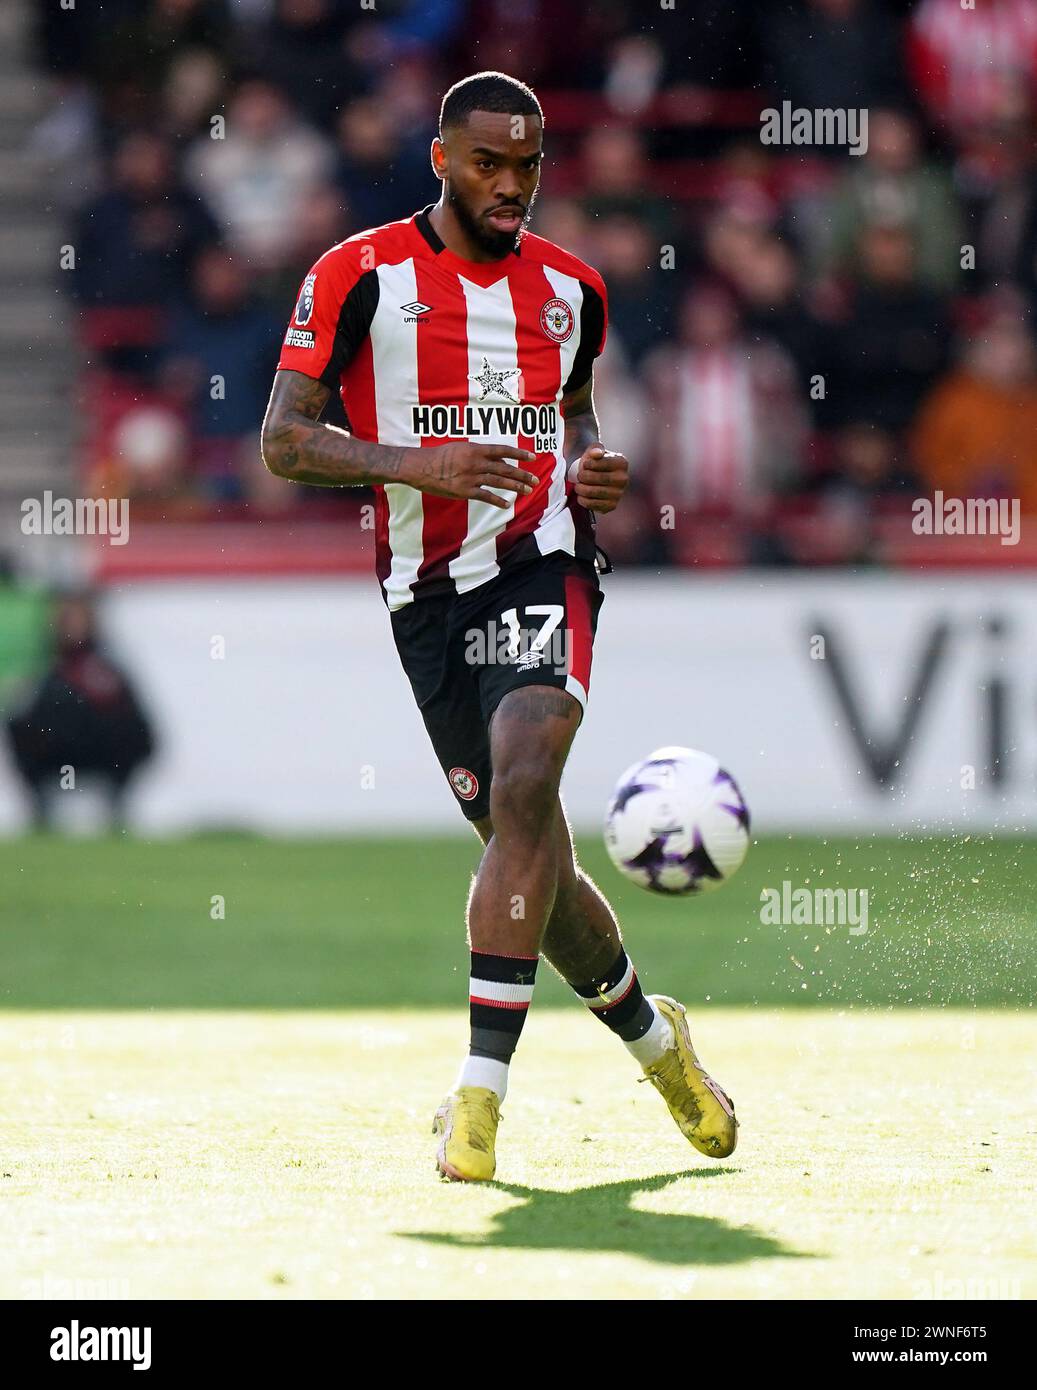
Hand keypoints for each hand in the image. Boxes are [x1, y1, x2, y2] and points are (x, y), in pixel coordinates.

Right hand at [409, 442, 538, 508]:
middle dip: (522, 474)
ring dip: (515, 487)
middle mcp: (476, 462)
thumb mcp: (460, 448)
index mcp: (475, 449)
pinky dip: (498, 501)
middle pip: (505, 468)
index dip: (519, 453)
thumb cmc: (440, 456)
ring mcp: (471, 477)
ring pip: (499, 482)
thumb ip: (479, 453)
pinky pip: (485, 497)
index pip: (503, 450)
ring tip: (528, 491)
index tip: (533, 456)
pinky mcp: (465, 491)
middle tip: (535, 480)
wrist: (421, 467)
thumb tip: (498, 461)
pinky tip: (507, 505)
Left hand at [567, 444, 628, 512]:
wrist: (597, 477)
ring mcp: (619, 494)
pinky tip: (581, 495)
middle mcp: (623, 479)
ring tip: (578, 485)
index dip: (589, 464)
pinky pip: (593, 504)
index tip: (584, 464)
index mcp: (622, 463)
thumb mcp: (595, 450)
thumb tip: (596, 453)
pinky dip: (583, 500)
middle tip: (579, 476)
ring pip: (594, 492)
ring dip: (581, 489)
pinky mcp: (611, 505)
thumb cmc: (595, 462)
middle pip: (599, 478)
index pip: (602, 463)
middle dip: (583, 477)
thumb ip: (595, 448)